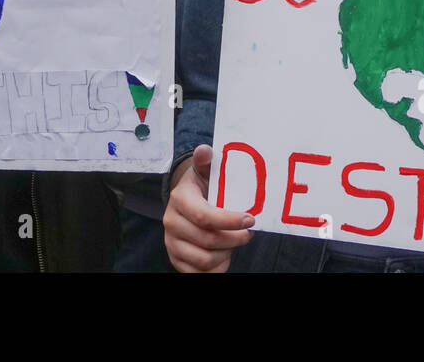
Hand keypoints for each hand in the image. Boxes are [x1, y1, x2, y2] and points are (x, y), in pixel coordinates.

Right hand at [163, 145, 254, 271]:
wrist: (186, 201)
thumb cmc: (202, 186)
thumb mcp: (204, 170)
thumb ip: (206, 160)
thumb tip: (204, 150)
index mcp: (180, 199)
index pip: (204, 217)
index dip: (230, 221)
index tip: (250, 219)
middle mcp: (172, 222)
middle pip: (208, 240)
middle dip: (234, 239)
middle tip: (248, 233)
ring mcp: (172, 243)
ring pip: (205, 260)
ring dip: (226, 253)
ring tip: (234, 241)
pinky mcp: (176, 259)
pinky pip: (199, 273)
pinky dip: (217, 267)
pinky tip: (224, 254)